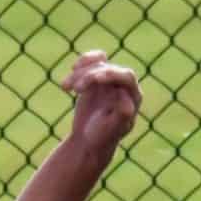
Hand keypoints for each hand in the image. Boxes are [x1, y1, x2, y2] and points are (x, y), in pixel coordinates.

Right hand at [60, 50, 139, 173]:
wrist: (88, 140)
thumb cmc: (102, 137)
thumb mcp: (112, 129)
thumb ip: (122, 113)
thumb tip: (125, 96)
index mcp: (134, 96)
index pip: (127, 77)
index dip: (111, 75)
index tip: (95, 79)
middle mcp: (124, 85)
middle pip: (109, 69)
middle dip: (91, 76)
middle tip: (76, 89)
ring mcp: (111, 80)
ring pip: (97, 64)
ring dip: (79, 74)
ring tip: (65, 87)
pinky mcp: (97, 77)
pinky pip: (93, 60)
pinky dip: (82, 62)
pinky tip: (72, 69)